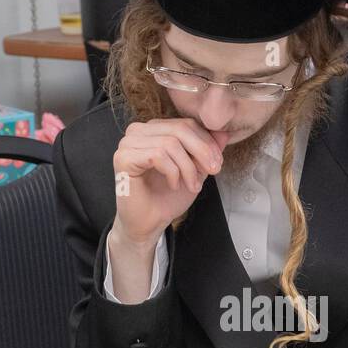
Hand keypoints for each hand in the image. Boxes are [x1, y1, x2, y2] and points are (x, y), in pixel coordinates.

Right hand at [112, 117, 230, 245]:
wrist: (150, 223)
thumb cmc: (167, 197)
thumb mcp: (195, 170)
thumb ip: (206, 150)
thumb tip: (224, 133)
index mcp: (154, 129)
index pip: (186, 124)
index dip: (207, 142)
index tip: (217, 164)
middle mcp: (138, 131)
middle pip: (179, 130)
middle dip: (202, 151)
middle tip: (213, 171)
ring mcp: (128, 143)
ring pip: (170, 143)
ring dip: (188, 167)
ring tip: (192, 185)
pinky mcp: (123, 157)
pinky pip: (157, 155)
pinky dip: (172, 172)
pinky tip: (174, 185)